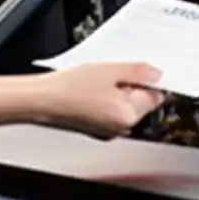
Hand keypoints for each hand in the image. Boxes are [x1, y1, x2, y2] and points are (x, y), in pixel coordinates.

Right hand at [37, 63, 163, 138]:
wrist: (40, 100)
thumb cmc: (69, 88)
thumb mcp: (110, 70)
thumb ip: (139, 72)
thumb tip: (158, 75)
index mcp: (128, 116)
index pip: (155, 96)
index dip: (148, 79)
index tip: (139, 69)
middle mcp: (121, 128)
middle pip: (140, 102)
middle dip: (132, 85)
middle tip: (113, 72)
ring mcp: (108, 130)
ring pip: (124, 106)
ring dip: (118, 91)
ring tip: (98, 80)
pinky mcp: (96, 128)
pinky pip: (110, 111)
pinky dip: (105, 99)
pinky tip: (91, 89)